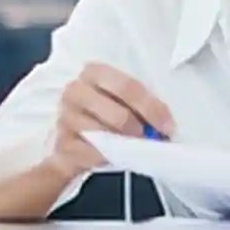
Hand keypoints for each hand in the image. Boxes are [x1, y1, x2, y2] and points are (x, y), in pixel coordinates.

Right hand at [44, 62, 175, 179]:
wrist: (71, 143)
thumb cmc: (102, 117)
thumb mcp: (119, 100)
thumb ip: (138, 103)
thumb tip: (165, 120)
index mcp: (94, 72)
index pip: (128, 87)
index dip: (151, 108)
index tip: (167, 125)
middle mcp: (76, 90)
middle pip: (119, 114)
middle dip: (141, 130)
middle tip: (153, 139)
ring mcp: (66, 117)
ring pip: (107, 136)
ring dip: (125, 145)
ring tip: (133, 146)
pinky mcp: (63, 143)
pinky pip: (95, 154)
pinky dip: (109, 157)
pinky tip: (114, 155)